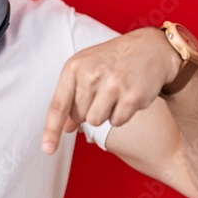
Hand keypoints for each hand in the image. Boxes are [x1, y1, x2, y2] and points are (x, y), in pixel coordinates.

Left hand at [41, 27, 180, 153]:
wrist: (150, 48)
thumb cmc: (112, 61)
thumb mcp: (86, 70)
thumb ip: (71, 96)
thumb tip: (65, 128)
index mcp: (75, 67)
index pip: (59, 104)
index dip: (51, 129)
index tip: (47, 149)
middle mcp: (91, 74)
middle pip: (79, 116)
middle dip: (88, 110)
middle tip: (102, 92)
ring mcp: (113, 85)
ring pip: (96, 121)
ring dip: (105, 114)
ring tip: (114, 95)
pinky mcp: (132, 96)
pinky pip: (117, 121)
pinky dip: (122, 114)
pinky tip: (128, 96)